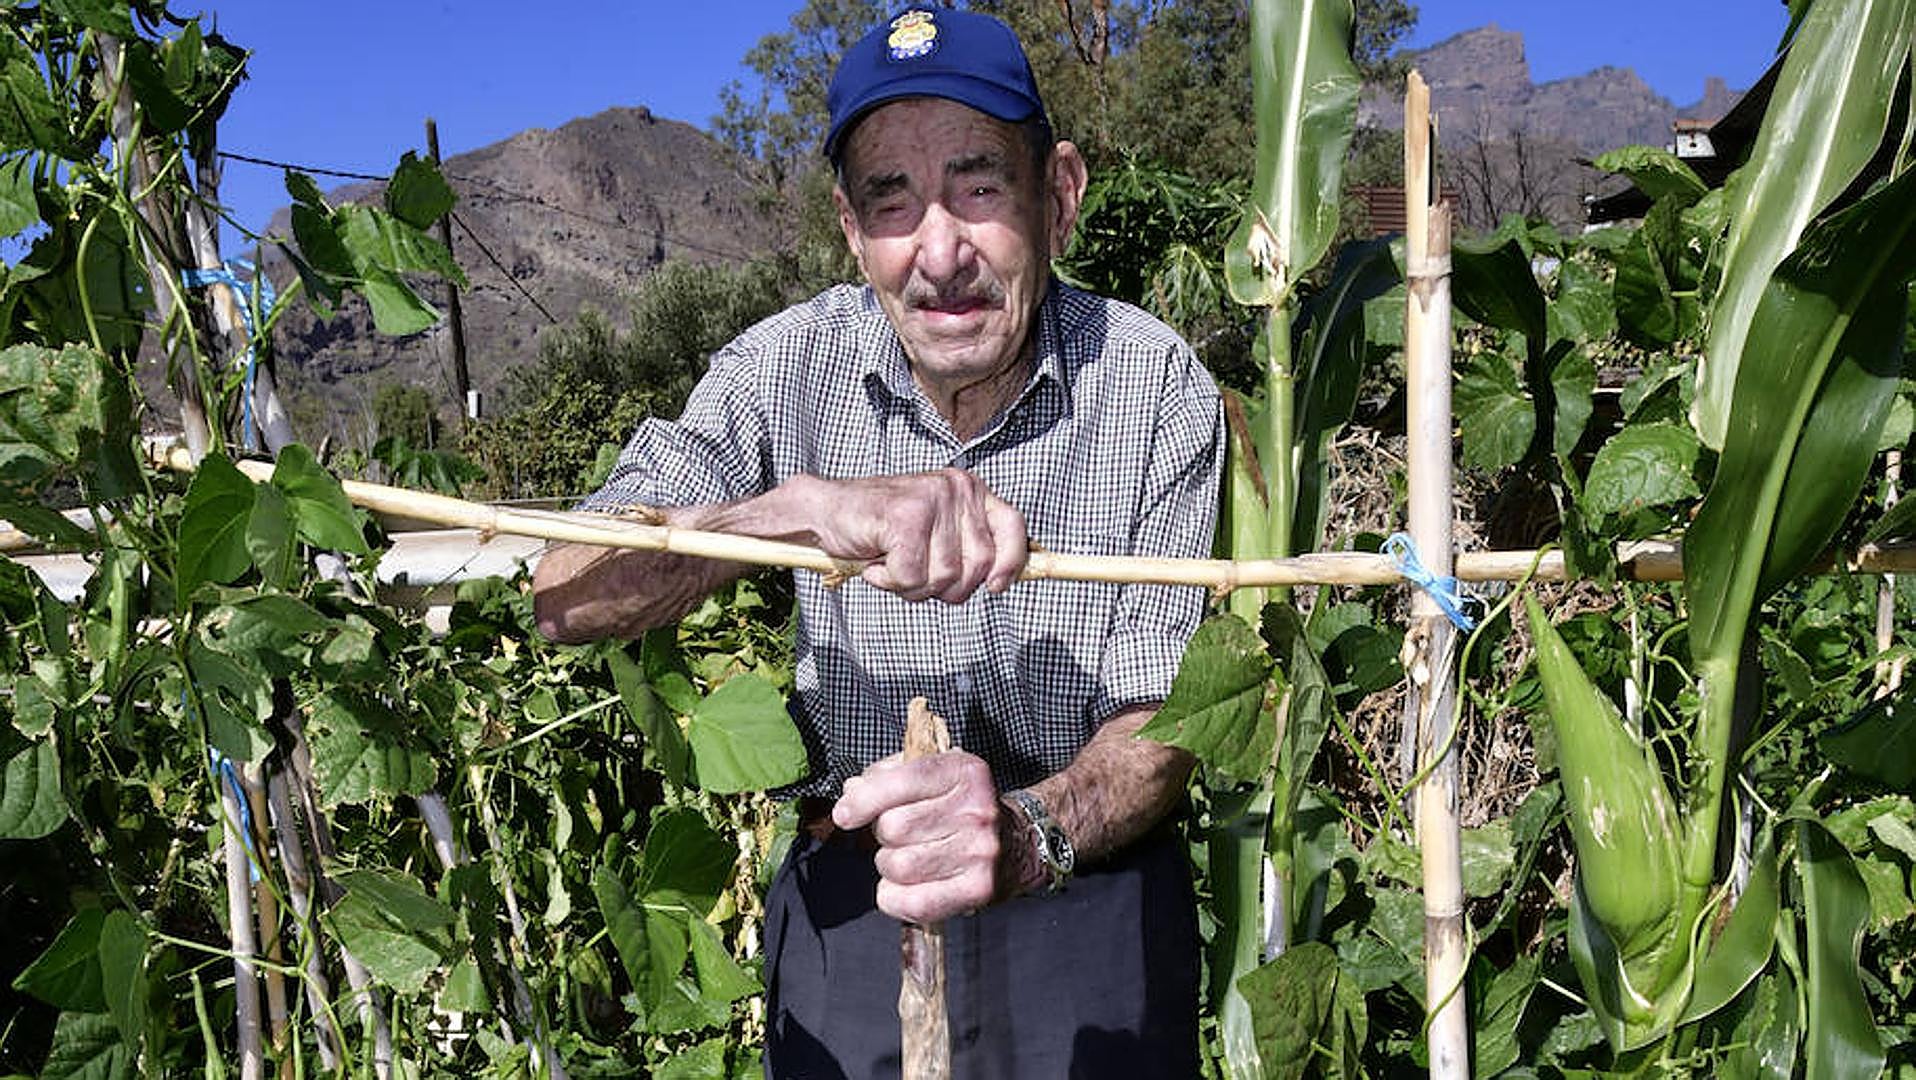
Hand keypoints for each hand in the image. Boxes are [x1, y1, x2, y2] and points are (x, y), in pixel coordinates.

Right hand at [792, 470, 1026, 602]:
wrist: (826, 513)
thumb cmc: (879, 530)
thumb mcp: (935, 536)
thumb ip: (967, 550)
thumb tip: (1001, 582)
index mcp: (968, 490)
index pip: (1013, 526)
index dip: (1011, 562)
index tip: (996, 587)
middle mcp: (956, 488)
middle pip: (978, 567)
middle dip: (945, 587)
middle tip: (912, 573)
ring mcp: (932, 499)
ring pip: (944, 577)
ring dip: (911, 585)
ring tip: (890, 563)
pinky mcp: (906, 517)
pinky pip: (912, 576)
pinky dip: (889, 581)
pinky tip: (875, 562)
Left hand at [832, 749, 1007, 922]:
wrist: (1016, 842)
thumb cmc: (959, 806)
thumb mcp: (932, 774)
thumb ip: (887, 777)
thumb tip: (851, 792)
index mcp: (964, 771)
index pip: (902, 782)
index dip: (863, 800)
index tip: (844, 814)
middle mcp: (977, 809)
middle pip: (893, 827)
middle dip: (881, 834)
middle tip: (895, 836)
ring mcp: (981, 851)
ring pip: (898, 865)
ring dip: (887, 865)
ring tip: (903, 858)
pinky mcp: (978, 889)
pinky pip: (914, 902)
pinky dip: (893, 898)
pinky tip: (898, 888)